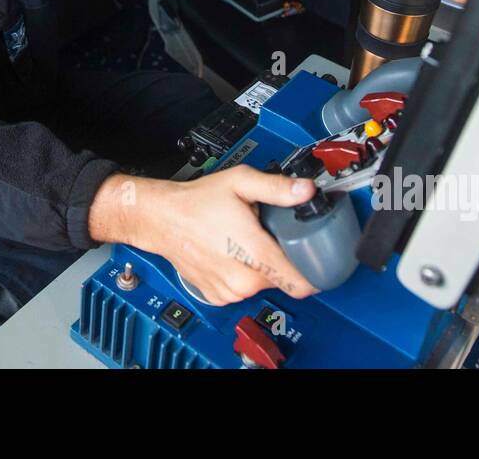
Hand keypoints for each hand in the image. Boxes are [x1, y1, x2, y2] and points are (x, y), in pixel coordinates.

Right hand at [89, 167, 318, 304]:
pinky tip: (232, 253)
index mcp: (253, 253)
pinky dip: (243, 274)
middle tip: (270, 235)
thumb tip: (306, 190)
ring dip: (262, 266)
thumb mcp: (240, 182)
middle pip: (283, 279)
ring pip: (263, 284)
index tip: (317, 259)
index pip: (300, 283)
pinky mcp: (219, 296)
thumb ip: (277, 188)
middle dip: (282, 259)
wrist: (161, 219)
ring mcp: (230, 291)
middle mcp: (243, 279)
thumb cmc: (196, 202)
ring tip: (246, 241)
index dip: (315, 272)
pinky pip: (244, 289)